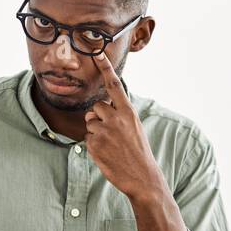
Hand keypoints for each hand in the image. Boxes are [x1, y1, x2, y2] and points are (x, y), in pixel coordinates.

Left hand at [83, 51, 168, 202]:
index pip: (114, 85)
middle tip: (112, 134)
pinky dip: (94, 146)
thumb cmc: (139, 153)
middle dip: (99, 117)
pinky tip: (107, 153)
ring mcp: (104, 131)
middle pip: (96, 107)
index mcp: (128, 112)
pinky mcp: (94, 143)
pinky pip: (87, 138)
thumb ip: (120, 114)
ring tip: (111, 145)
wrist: (142, 177)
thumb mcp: (135, 128)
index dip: (105, 68)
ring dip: (96, 131)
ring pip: (90, 122)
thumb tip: (102, 107)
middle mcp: (116, 118)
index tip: (97, 53)